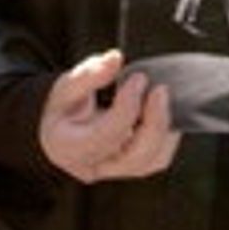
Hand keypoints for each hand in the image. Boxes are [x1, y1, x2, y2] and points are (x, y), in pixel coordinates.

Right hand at [39, 50, 178, 183]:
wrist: (61, 126)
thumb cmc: (63, 106)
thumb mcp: (67, 85)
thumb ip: (90, 74)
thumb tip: (115, 58)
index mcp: (68, 148)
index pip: (105, 136)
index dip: (127, 107)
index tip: (139, 78)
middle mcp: (92, 166)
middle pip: (134, 157)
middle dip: (154, 123)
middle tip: (161, 89)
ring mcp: (112, 170)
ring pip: (150, 161)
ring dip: (164, 129)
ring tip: (162, 97)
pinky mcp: (129, 167)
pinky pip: (157, 159)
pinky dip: (167, 136)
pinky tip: (164, 110)